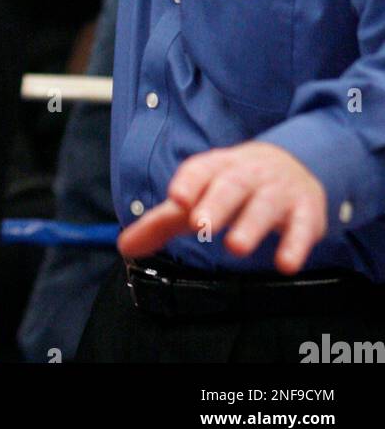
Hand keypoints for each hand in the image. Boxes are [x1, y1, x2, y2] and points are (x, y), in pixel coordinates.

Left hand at [117, 142, 327, 273]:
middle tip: (200, 223)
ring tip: (235, 247)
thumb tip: (124, 246)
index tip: (176, 199)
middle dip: (215, 203)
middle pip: (231, 184)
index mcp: (218, 167)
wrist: (294, 164)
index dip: (188, 182)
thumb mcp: (200, 195)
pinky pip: (302, 226)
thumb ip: (163, 222)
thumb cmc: (235, 184)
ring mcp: (277, 191)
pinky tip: (286, 264)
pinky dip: (296, 243)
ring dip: (251, 224)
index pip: (200, 169)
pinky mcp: (305, 211)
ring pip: (264, 204)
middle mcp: (247, 174)